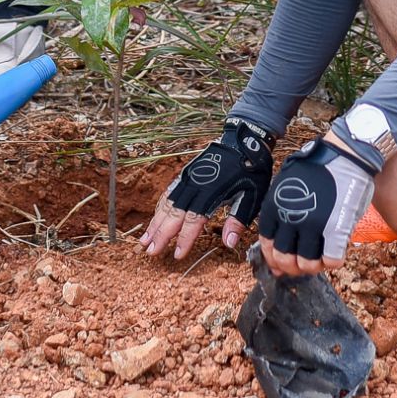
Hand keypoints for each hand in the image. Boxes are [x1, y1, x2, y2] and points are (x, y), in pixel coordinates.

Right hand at [141, 119, 274, 258]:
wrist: (242, 142)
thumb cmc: (250, 171)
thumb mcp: (252, 196)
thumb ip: (238, 220)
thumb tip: (229, 243)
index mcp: (211, 193)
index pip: (194, 220)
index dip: (184, 238)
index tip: (177, 255)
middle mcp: (195, 186)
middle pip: (174, 213)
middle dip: (161, 234)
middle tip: (150, 252)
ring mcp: (188, 179)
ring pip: (168, 204)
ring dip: (155, 222)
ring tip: (145, 240)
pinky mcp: (186, 175)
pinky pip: (169, 193)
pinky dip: (160, 207)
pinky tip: (155, 218)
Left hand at [254, 136, 379, 277]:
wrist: (345, 155)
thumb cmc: (316, 171)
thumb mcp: (287, 187)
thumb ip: (280, 217)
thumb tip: (274, 259)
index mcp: (274, 206)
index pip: (267, 245)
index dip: (274, 258)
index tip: (283, 261)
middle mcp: (290, 217)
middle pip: (284, 259)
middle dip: (292, 267)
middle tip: (303, 263)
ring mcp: (313, 224)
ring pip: (307, 265)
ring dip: (314, 266)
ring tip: (320, 258)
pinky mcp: (337, 228)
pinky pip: (331, 261)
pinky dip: (332, 262)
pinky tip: (334, 251)